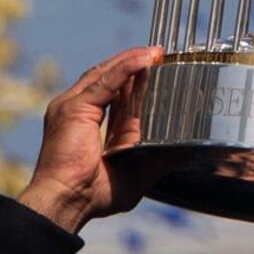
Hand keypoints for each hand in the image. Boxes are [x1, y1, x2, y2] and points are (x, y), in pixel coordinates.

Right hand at [17, 45, 162, 232]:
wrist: (67, 201)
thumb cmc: (93, 196)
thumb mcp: (137, 175)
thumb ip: (160, 161)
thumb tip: (186, 153)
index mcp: (91, 127)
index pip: (114, 96)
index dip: (134, 82)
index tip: (155, 71)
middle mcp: (80, 112)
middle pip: (108, 79)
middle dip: (133, 65)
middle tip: (158, 55)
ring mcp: (74, 106)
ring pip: (107, 74)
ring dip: (133, 60)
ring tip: (155, 52)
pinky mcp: (75, 107)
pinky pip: (106, 80)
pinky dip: (126, 67)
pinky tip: (145, 59)